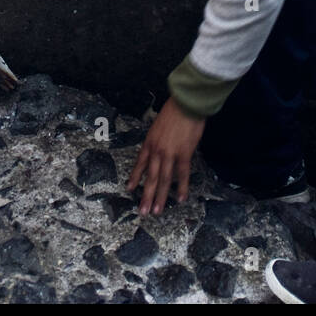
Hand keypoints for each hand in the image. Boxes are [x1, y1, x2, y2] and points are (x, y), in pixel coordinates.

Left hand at [127, 98, 204, 215]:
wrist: (186, 104)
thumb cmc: (173, 112)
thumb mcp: (158, 126)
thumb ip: (157, 140)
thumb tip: (158, 149)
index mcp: (149, 142)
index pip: (140, 164)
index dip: (135, 177)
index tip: (129, 189)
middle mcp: (157, 150)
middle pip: (150, 177)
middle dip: (146, 195)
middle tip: (143, 211)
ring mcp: (170, 153)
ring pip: (163, 179)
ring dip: (160, 197)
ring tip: (157, 211)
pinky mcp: (184, 154)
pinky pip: (182, 174)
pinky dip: (182, 187)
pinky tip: (181, 198)